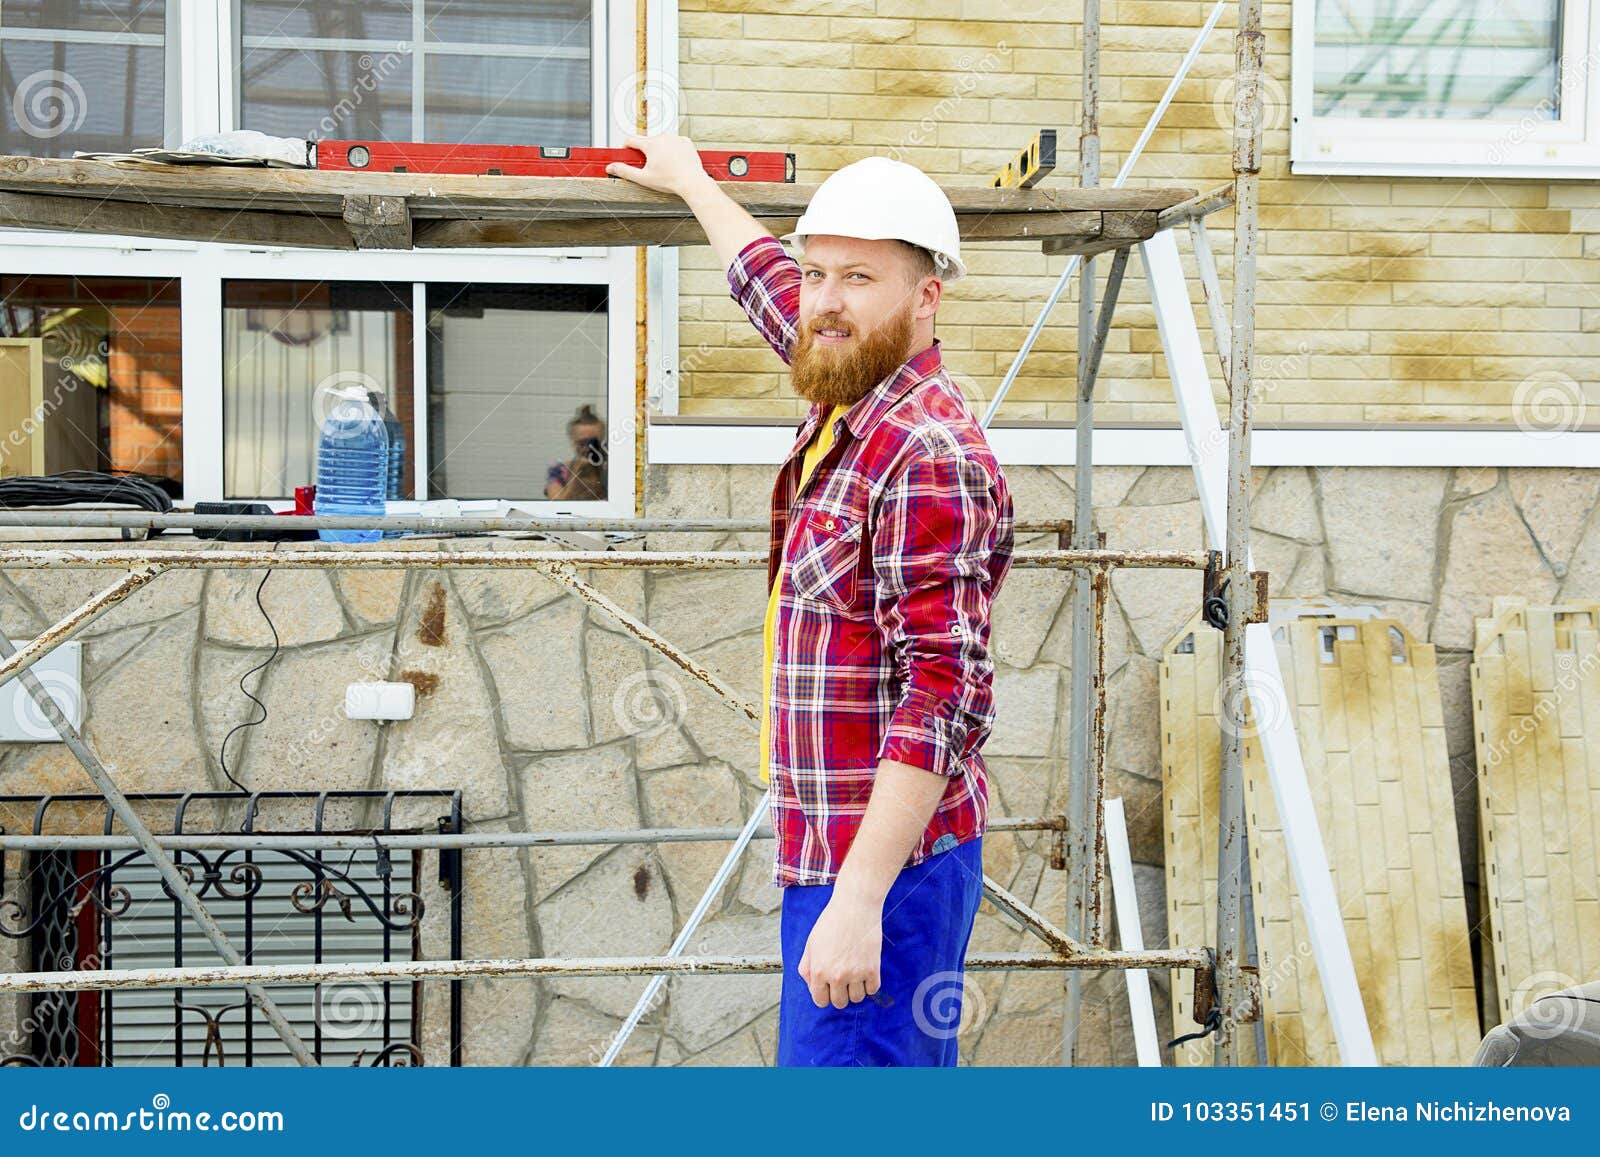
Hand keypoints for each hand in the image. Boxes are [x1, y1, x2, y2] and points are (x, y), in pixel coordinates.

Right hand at [605, 132, 712, 198]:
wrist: (692, 182)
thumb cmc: (670, 181)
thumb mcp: (643, 178)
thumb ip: (625, 171)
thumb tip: (611, 168)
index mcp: (650, 144)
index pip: (630, 140)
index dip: (626, 148)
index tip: (628, 154)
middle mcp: (663, 137)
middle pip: (647, 142)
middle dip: (646, 152)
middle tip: (650, 167)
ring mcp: (675, 138)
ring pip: (661, 142)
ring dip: (660, 150)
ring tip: (665, 166)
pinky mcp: (686, 141)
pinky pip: (675, 143)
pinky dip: (673, 150)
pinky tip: (675, 161)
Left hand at [797, 893, 882, 1008]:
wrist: (855, 906)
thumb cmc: (831, 922)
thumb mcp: (811, 944)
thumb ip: (807, 967)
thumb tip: (811, 986)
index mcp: (818, 971)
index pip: (820, 1001)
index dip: (824, 994)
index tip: (829, 987)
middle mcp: (836, 976)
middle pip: (839, 1003)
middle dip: (840, 993)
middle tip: (842, 979)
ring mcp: (855, 974)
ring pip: (857, 998)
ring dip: (855, 989)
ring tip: (854, 974)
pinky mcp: (872, 969)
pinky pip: (872, 990)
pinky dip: (870, 984)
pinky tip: (865, 971)